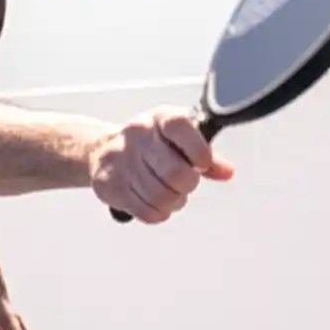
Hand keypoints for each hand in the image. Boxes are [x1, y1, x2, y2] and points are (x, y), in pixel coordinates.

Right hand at [89, 107, 235, 223]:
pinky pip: (147, 211)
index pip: (180, 126)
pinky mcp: (110, 185)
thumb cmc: (149, 144)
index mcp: (160, 118)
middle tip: (184, 182)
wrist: (101, 150)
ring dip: (173, 201)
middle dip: (187, 184)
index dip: (198, 150)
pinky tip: (154, 200)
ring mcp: (120, 160)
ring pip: (162, 197)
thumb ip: (204, 154)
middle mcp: (138, 134)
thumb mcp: (178, 138)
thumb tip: (227, 172)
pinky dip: (158, 212)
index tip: (202, 162)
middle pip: (175, 173)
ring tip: (170, 193)